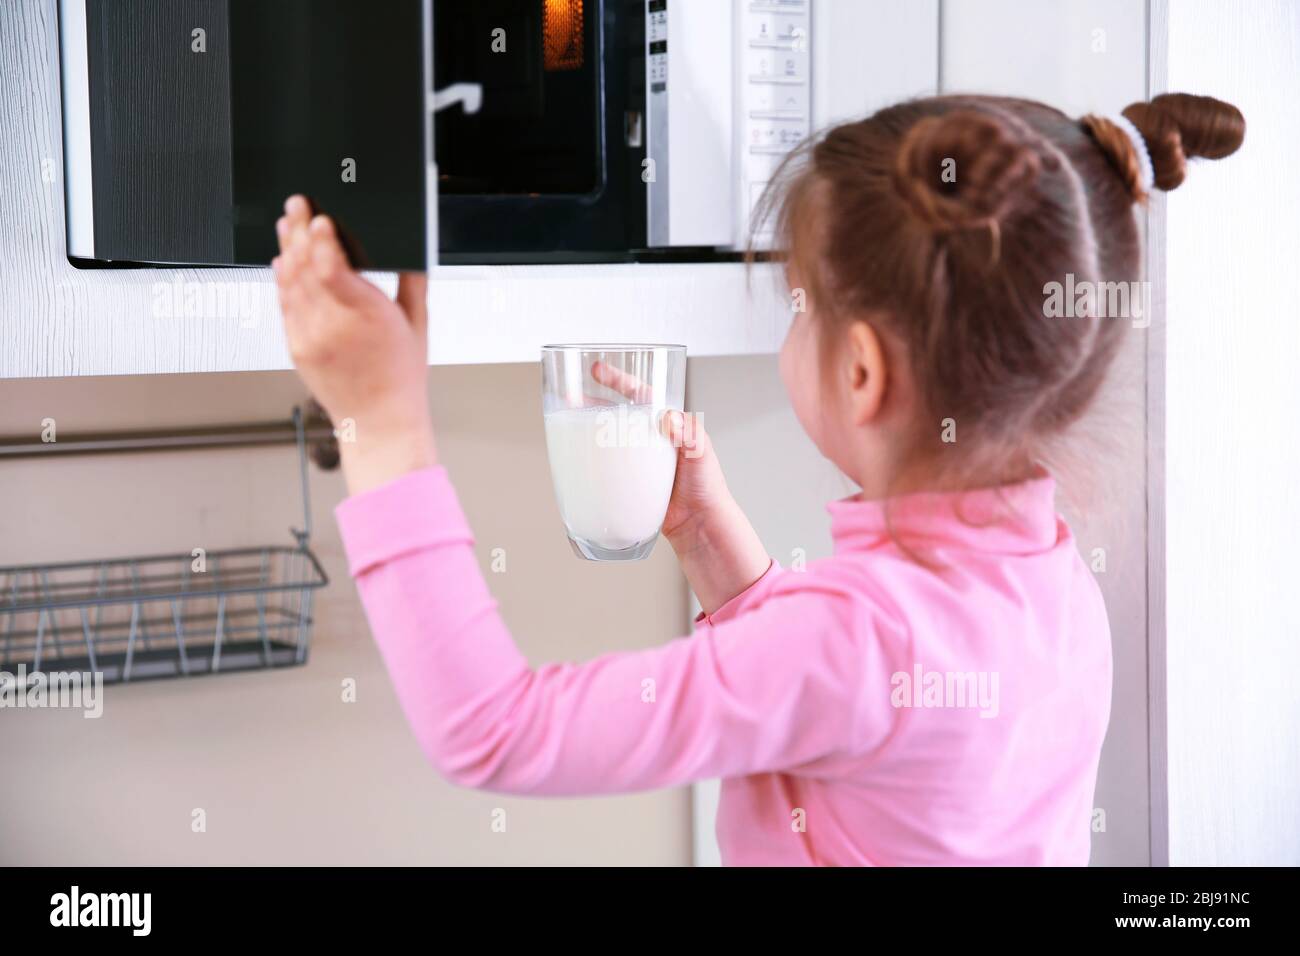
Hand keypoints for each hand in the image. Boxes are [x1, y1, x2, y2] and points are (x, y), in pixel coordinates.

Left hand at [273, 195, 436, 493]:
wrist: (379, 421)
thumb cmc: (401, 378)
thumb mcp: (417, 325)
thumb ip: (412, 281)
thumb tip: (409, 249)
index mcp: (369, 317)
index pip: (333, 269)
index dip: (321, 239)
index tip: (319, 217)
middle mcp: (335, 326)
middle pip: (304, 267)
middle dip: (297, 230)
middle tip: (295, 205)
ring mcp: (310, 338)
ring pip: (289, 282)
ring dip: (285, 247)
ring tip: (286, 224)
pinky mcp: (296, 347)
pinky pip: (283, 304)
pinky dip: (281, 278)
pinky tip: (282, 260)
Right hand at [591, 362, 769, 614]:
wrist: (699, 524)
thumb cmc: (706, 487)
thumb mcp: (701, 453)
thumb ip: (690, 434)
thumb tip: (670, 419)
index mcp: (668, 425)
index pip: (640, 394)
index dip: (618, 380)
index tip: (598, 371)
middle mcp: (650, 439)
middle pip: (617, 414)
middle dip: (593, 403)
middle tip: (571, 399)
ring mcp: (638, 461)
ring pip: (608, 438)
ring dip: (588, 430)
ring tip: (567, 425)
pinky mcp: (629, 482)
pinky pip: (608, 467)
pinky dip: (592, 461)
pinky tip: (579, 462)